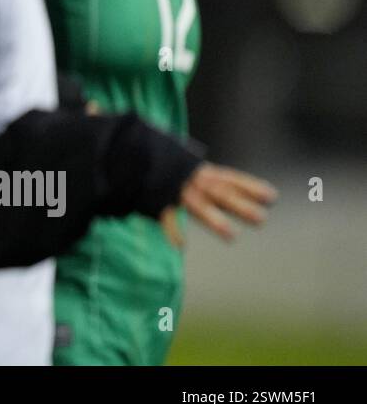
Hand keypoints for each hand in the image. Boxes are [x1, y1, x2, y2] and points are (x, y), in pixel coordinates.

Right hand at [160, 164, 276, 247]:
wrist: (132, 158)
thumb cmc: (166, 168)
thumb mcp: (189, 170)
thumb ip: (212, 184)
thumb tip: (252, 196)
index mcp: (201, 173)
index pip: (229, 179)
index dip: (249, 187)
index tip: (272, 197)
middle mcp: (192, 182)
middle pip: (219, 193)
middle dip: (239, 206)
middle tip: (260, 220)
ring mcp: (175, 191)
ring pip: (197, 205)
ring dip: (213, 219)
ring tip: (231, 236)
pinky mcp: (156, 200)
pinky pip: (165, 217)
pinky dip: (172, 230)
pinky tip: (181, 245)